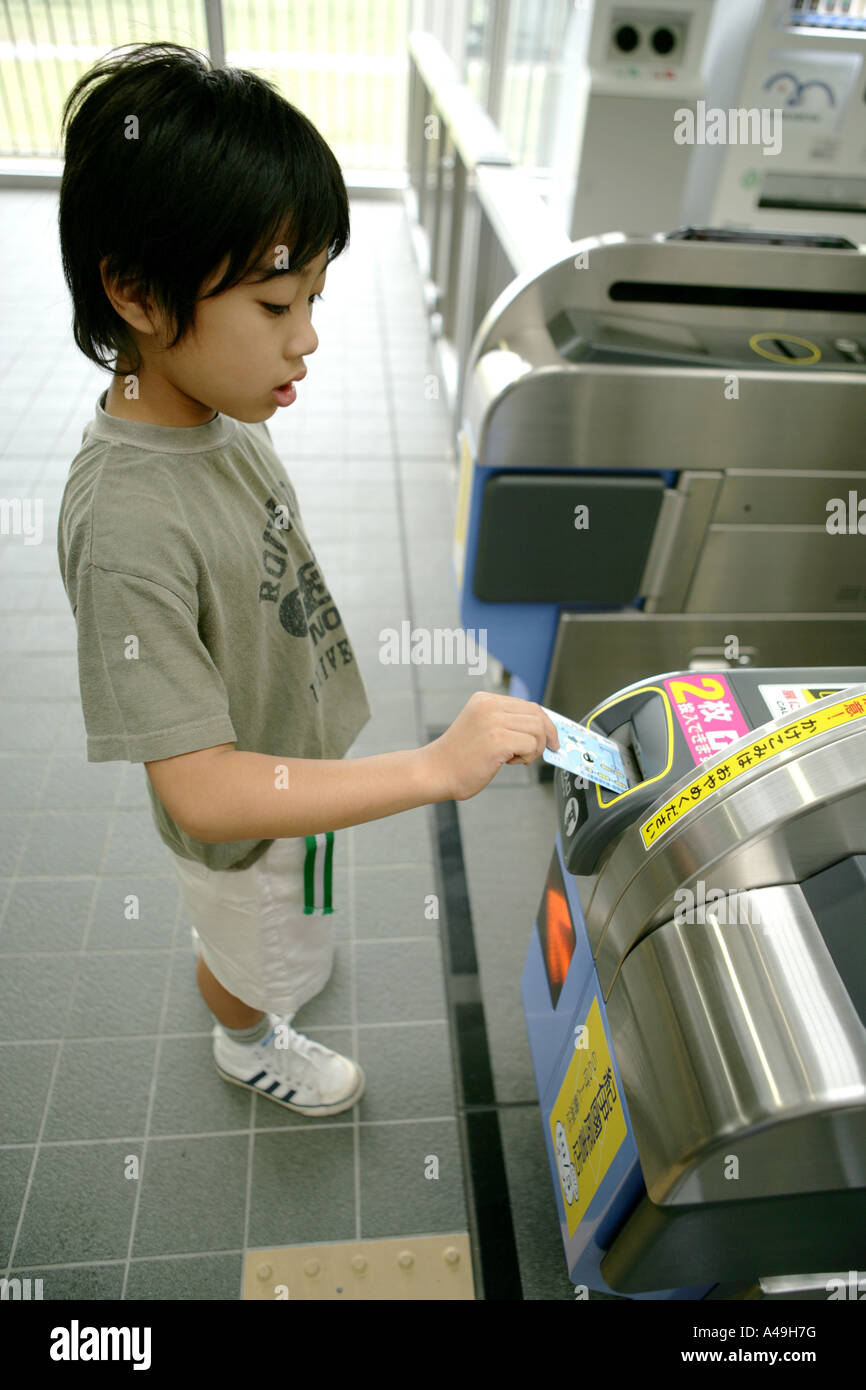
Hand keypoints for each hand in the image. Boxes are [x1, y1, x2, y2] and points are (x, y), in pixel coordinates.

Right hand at [423, 691, 559, 802]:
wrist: (435, 772)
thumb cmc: (459, 757)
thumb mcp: (482, 727)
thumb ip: (505, 722)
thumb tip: (540, 728)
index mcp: (485, 700)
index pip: (528, 705)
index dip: (544, 723)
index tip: (551, 738)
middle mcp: (490, 705)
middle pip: (536, 714)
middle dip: (546, 735)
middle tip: (543, 751)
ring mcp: (493, 721)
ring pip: (537, 730)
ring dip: (534, 748)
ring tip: (516, 758)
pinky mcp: (498, 739)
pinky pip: (531, 745)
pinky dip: (527, 757)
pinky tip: (510, 762)